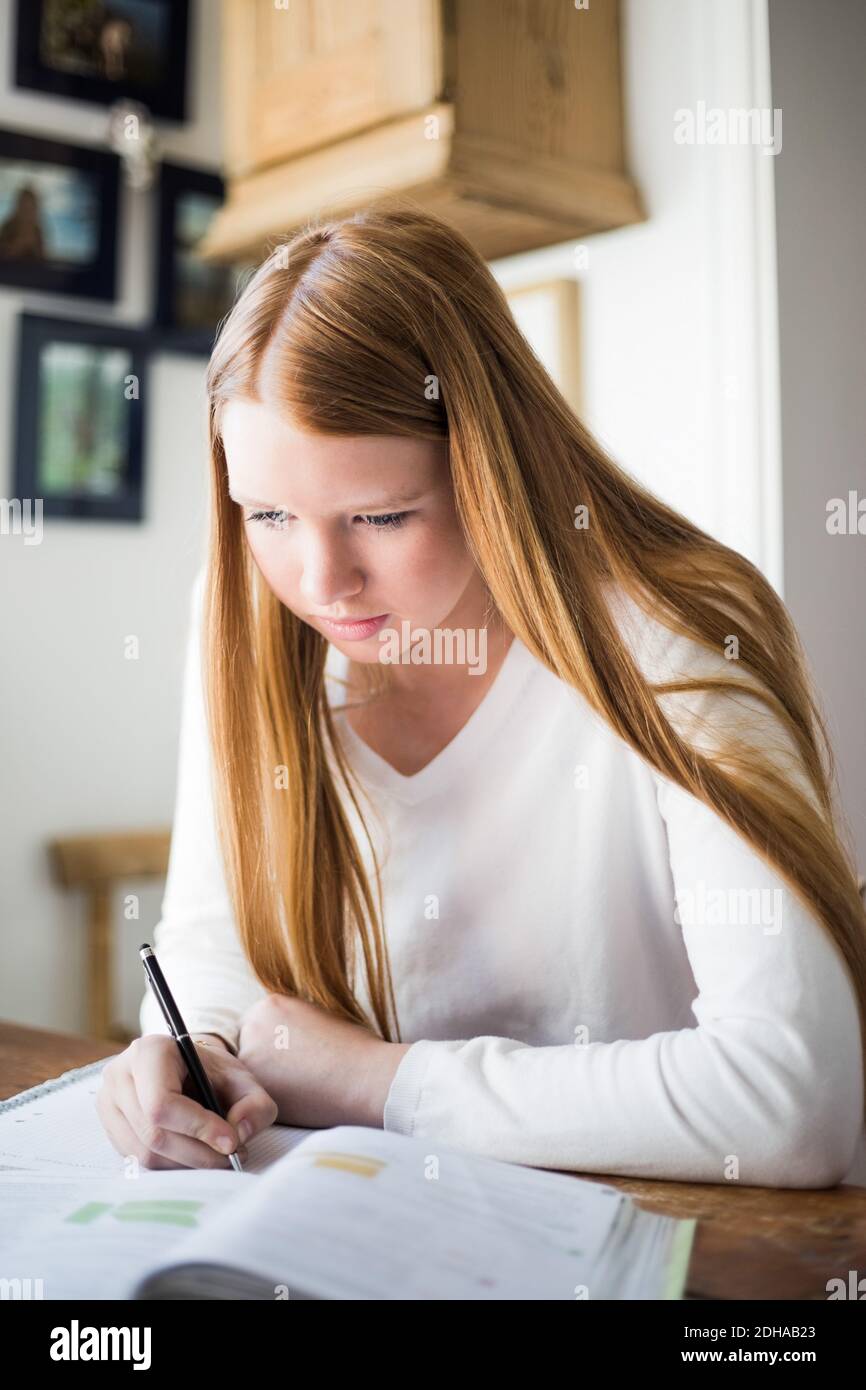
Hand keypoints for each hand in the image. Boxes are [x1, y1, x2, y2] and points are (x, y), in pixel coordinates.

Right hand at [96, 1033, 278, 1169]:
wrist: (189, 1069)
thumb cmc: (213, 1072)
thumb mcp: (243, 1079)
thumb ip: (254, 1104)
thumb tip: (238, 1134)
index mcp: (148, 1052)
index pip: (162, 1103)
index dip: (198, 1129)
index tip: (231, 1143)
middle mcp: (119, 1075)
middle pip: (153, 1134)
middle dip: (198, 1153)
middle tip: (231, 1157)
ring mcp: (108, 1103)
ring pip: (145, 1153)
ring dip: (187, 1164)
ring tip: (218, 1156)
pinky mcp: (110, 1128)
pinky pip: (138, 1160)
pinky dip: (172, 1165)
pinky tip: (195, 1154)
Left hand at [237, 994, 411, 1128]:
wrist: (365, 1076)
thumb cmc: (354, 1048)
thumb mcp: (319, 1016)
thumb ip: (291, 1022)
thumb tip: (282, 1036)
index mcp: (269, 1004)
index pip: (254, 1025)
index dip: (270, 1044)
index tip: (286, 1057)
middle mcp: (253, 1026)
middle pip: (245, 1047)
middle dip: (263, 1061)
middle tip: (291, 1075)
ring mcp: (250, 1057)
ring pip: (248, 1074)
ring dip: (266, 1081)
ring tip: (298, 1088)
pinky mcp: (255, 1088)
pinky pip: (256, 1096)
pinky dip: (271, 1099)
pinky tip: (299, 1099)